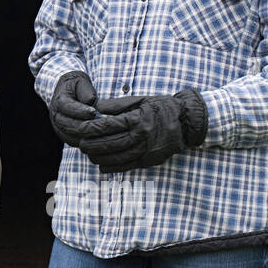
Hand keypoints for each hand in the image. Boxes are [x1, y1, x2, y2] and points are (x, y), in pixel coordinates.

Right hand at [48, 70, 140, 147]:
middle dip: (86, 126)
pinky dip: (86, 142)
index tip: (94, 111)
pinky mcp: (65, 136)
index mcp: (59, 101)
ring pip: (71, 136)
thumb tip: (90, 101)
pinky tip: (99, 139)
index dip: (81, 110)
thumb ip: (85, 90)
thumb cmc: (77, 86)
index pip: (68, 107)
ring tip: (102, 134)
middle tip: (102, 126)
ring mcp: (59, 128)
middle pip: (69, 125)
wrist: (66, 92)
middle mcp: (56, 116)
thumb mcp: (81, 81)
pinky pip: (74, 142)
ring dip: (87, 136)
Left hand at [78, 89, 207, 172]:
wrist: (187, 122)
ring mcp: (146, 150)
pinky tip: (102, 166)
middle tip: (80, 144)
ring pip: (118, 157)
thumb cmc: (161, 108)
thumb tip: (96, 108)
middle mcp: (142, 136)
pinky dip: (113, 167)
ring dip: (100, 157)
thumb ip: (118, 105)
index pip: (109, 126)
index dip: (92, 129)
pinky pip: (128, 166)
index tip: (80, 129)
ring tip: (89, 154)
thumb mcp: (140, 100)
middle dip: (93, 145)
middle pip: (111, 143)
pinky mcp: (150, 160)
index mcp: (138, 119)